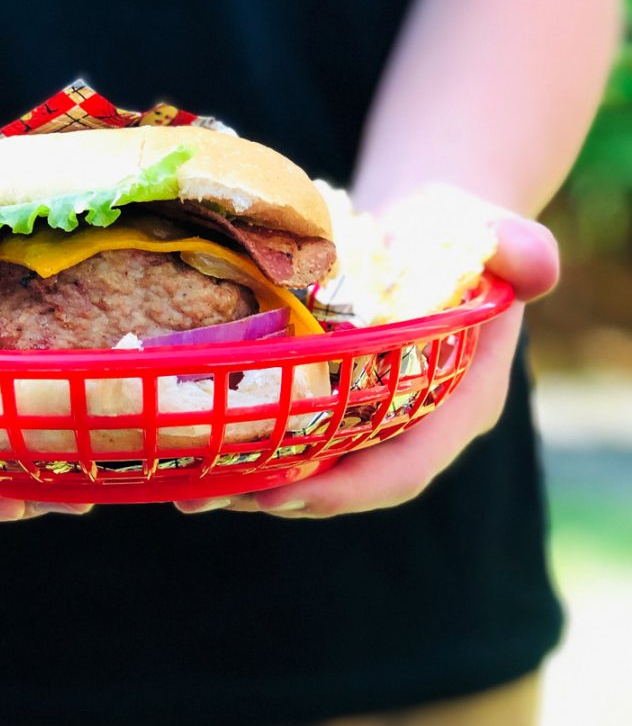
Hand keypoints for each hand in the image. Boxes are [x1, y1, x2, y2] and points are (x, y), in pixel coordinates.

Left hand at [177, 206, 558, 519]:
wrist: (425, 228)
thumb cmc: (460, 229)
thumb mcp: (492, 229)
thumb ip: (519, 246)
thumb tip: (535, 267)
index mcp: (460, 403)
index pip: (407, 466)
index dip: (351, 488)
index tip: (291, 493)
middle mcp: (413, 427)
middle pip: (349, 484)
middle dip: (286, 497)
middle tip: (220, 498)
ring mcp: (370, 423)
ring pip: (312, 472)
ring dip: (251, 485)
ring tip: (189, 492)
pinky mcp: (332, 407)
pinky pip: (291, 441)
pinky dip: (246, 450)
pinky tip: (191, 449)